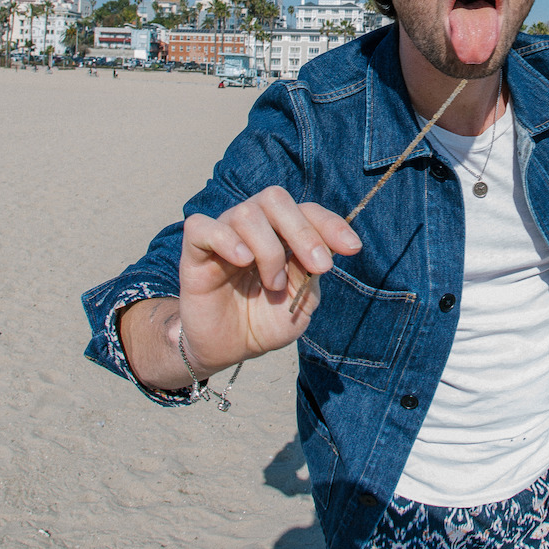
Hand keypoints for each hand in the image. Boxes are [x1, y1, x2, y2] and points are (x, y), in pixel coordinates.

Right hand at [178, 186, 361, 373]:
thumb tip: (323, 248)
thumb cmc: (265, 321)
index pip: (307, 211)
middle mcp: (254, 226)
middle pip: (276, 199)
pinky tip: (243, 260)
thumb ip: (309, 272)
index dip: (331, 224)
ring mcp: (224, 234)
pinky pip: (202, 227)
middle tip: (318, 267)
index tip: (353, 248)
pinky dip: (226, 239)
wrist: (228, 349)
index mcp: (281, 232)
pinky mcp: (195, 251)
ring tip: (272, 284)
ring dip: (269, 250)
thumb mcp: (300, 301)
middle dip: (304, 232)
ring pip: (247, 213)